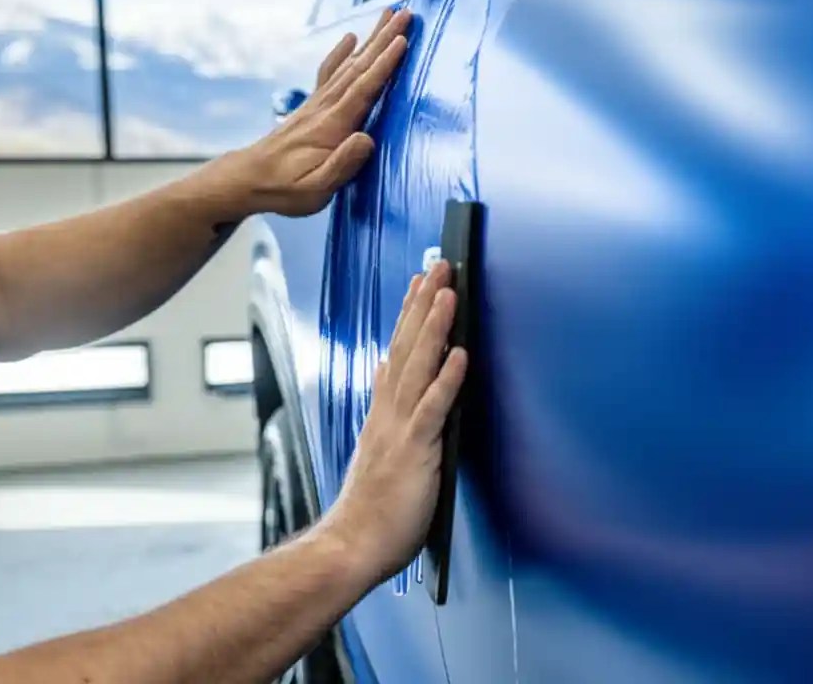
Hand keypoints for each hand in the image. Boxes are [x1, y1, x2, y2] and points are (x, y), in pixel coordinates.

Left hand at [228, 9, 412, 216]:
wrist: (248, 179)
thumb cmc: (285, 188)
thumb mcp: (316, 189)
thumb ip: (342, 164)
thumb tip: (366, 139)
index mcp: (331, 127)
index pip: (362, 90)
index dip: (383, 66)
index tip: (401, 42)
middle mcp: (325, 108)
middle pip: (359, 68)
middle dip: (384, 40)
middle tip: (405, 15)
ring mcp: (317, 104)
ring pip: (349, 65)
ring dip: (371, 40)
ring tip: (388, 17)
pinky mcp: (313, 107)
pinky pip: (330, 72)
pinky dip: (342, 54)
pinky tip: (351, 39)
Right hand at [322, 262, 468, 582]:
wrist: (352, 546)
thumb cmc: (371, 510)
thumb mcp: (380, 452)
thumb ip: (386, 413)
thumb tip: (386, 376)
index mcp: (383, 413)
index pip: (397, 352)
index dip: (410, 316)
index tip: (420, 283)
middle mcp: (389, 413)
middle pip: (407, 346)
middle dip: (424, 304)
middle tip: (439, 266)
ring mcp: (400, 429)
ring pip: (418, 367)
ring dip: (435, 327)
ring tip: (449, 292)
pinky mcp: (415, 451)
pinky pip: (434, 409)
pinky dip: (447, 379)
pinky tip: (460, 353)